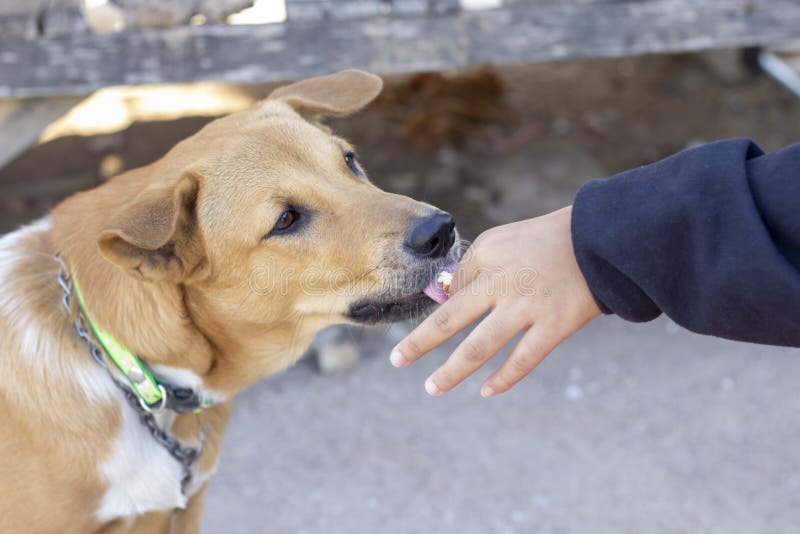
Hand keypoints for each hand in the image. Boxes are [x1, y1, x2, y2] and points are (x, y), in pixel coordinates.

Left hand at [390, 206, 601, 396]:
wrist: (598, 241)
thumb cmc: (543, 240)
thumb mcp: (499, 241)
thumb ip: (470, 268)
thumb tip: (445, 298)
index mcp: (486, 260)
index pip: (450, 291)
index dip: (436, 308)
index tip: (424, 326)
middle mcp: (502, 285)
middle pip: (450, 320)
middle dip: (419, 343)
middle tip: (397, 360)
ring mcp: (528, 309)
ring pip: (480, 348)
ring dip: (452, 371)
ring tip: (432, 389)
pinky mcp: (555, 327)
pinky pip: (523, 360)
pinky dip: (503, 378)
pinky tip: (485, 391)